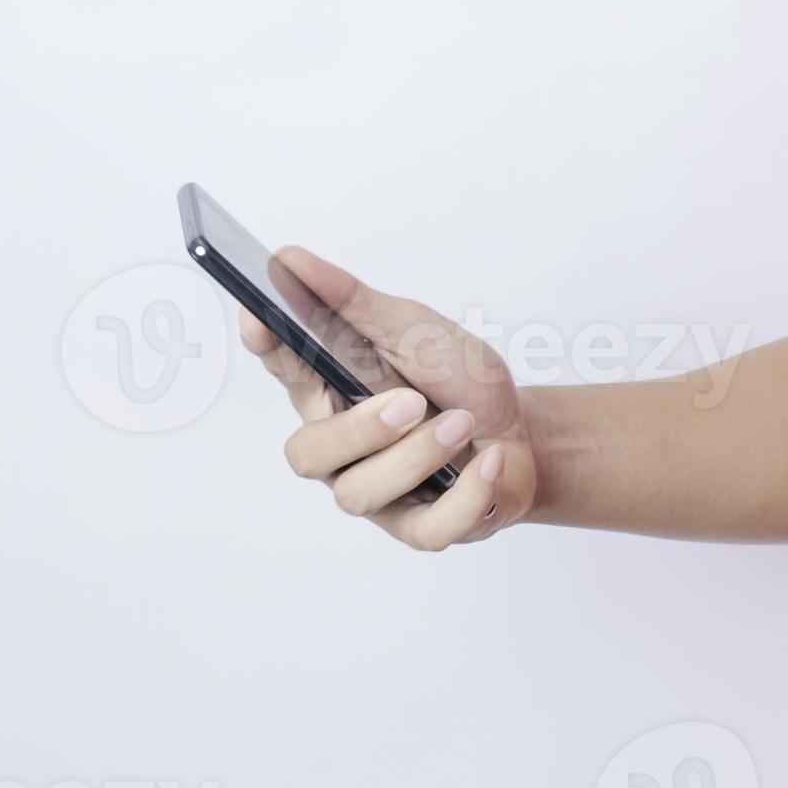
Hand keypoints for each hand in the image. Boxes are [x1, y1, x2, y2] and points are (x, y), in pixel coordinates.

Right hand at [238, 246, 535, 551]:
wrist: (527, 431)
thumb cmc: (461, 381)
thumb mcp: (416, 330)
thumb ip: (354, 302)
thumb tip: (289, 259)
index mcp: (333, 391)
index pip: (285, 370)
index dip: (267, 348)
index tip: (260, 317)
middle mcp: (343, 449)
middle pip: (308, 453)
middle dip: (360, 429)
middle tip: (411, 402)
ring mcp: (378, 493)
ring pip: (362, 492)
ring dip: (421, 455)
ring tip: (463, 423)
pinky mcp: (419, 527)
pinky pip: (427, 529)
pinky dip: (466, 494)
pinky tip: (488, 462)